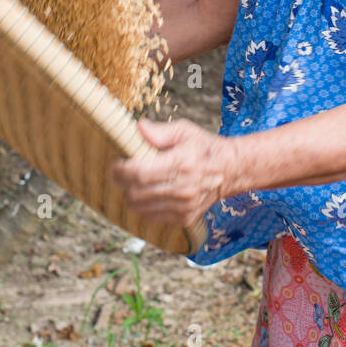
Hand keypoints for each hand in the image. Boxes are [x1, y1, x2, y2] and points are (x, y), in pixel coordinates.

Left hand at [109, 117, 236, 226]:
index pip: (140, 173)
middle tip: (120, 171)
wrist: (230, 170)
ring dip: (131, 195)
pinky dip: (144, 206)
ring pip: (141, 208)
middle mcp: (183, 189)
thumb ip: (160, 131)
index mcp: (181, 164)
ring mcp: (184, 207)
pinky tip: (147, 193)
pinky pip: (152, 217)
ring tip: (133, 182)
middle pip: (136, 193)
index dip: (120, 170)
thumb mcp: (185, 131)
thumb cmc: (204, 148)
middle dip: (122, 182)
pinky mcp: (185, 218)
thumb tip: (138, 128)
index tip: (115, 163)